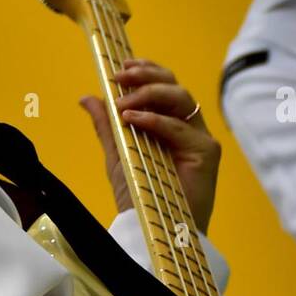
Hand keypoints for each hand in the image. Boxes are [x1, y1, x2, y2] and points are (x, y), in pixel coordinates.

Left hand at [79, 58, 219, 233]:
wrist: (153, 230)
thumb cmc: (140, 198)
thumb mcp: (117, 155)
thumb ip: (107, 126)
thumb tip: (88, 97)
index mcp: (170, 125)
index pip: (164, 86)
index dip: (146, 71)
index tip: (120, 65)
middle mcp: (188, 127)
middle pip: (174, 86)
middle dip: (146, 76)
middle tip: (119, 76)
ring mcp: (199, 138)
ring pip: (181, 98)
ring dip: (149, 93)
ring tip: (122, 102)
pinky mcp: (207, 153)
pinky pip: (181, 128)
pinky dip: (155, 120)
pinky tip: (132, 118)